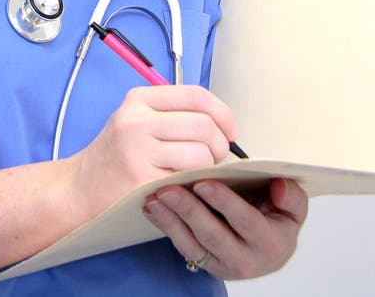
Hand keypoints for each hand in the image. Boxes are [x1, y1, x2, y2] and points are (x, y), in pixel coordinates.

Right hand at [69, 85, 238, 220]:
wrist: (78, 188)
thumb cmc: (115, 157)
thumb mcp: (136, 120)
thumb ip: (171, 114)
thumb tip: (221, 123)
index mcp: (139, 99)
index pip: (195, 95)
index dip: (222, 113)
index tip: (230, 131)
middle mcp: (137, 119)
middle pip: (203, 124)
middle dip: (221, 145)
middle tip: (216, 158)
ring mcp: (138, 149)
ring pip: (201, 154)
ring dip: (209, 168)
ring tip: (198, 173)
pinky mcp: (142, 180)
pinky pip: (188, 179)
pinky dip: (195, 184)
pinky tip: (185, 186)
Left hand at [143, 177, 307, 278]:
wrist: (266, 247)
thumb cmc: (275, 219)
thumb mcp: (293, 208)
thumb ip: (292, 196)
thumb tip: (280, 186)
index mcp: (271, 244)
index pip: (246, 222)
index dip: (225, 202)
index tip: (204, 183)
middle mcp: (246, 259)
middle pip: (213, 235)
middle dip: (189, 210)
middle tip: (168, 189)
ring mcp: (221, 263)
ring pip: (192, 243)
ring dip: (171, 219)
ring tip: (154, 196)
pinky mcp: (203, 262)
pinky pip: (181, 246)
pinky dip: (165, 225)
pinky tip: (153, 207)